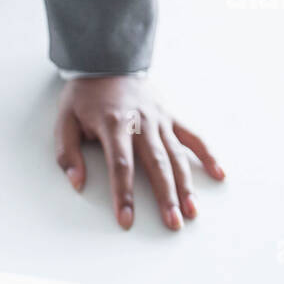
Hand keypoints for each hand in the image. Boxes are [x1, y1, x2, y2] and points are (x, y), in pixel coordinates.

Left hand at [56, 75, 223, 229]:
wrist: (107, 60)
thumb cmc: (85, 97)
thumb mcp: (64, 120)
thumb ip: (67, 154)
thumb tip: (77, 182)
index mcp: (113, 123)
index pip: (121, 164)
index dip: (124, 194)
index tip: (127, 220)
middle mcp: (141, 122)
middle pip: (157, 164)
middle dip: (166, 196)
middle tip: (173, 223)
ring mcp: (160, 119)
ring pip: (177, 155)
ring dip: (186, 185)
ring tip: (192, 212)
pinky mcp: (171, 116)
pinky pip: (193, 136)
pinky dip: (208, 154)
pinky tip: (219, 174)